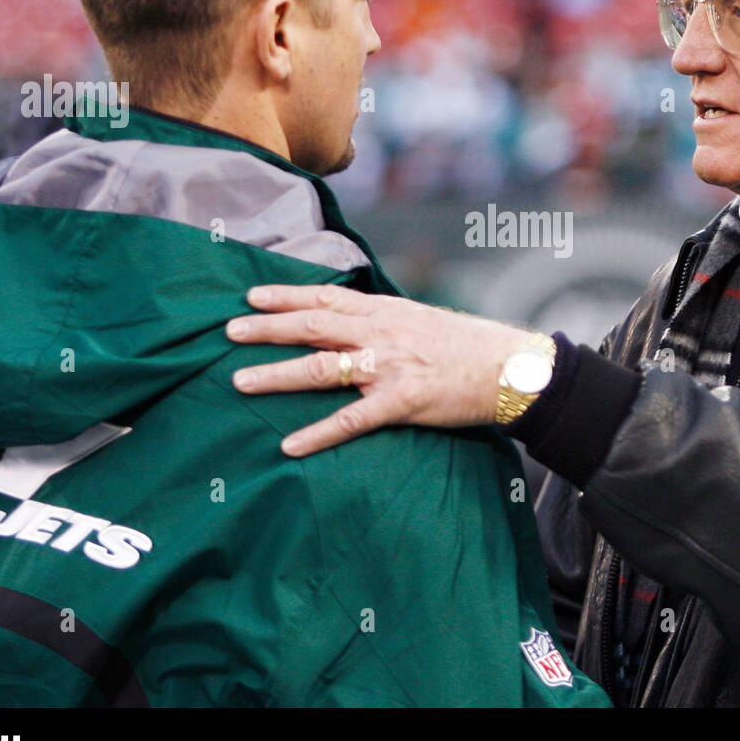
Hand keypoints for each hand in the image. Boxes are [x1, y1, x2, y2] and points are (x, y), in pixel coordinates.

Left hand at [225, 285, 534, 456]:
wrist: (511, 367)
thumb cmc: (468, 346)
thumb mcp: (422, 319)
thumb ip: (384, 320)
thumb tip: (351, 320)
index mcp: (386, 310)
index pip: (326, 297)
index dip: (286, 295)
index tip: (251, 296)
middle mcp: (382, 333)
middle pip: (313, 325)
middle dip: (268, 328)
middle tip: (229, 332)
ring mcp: (390, 367)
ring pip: (323, 368)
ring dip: (278, 374)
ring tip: (241, 381)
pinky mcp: (403, 402)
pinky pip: (352, 420)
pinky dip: (318, 434)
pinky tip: (290, 445)